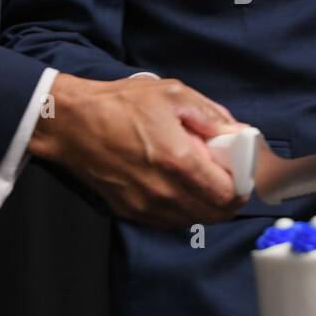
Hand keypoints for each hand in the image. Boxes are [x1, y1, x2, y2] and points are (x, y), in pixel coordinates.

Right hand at [27, 74, 246, 227]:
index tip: (242, 172)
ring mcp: (146, 205)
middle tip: (226, 175)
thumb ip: (212, 116)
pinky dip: (183, 208)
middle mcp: (164, 191)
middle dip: (229, 197)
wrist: (72, 124)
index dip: (243, 185)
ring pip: (194, 219)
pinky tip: (178, 185)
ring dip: (206, 204)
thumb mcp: (173, 95)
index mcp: (178, 160)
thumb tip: (240, 133)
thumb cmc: (119, 105)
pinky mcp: (132, 212)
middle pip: (216, 213)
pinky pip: (170, 220)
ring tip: (200, 177)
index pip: (229, 194)